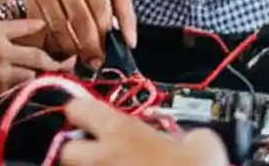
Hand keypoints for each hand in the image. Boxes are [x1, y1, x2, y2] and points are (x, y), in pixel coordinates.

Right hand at [0, 19, 73, 112]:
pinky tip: (20, 91)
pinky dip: (18, 91)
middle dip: (53, 60)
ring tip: (44, 78)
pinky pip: (13, 94)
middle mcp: (1, 52)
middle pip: (38, 57)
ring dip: (35, 77)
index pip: (28, 28)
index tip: (48, 30)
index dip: (40, 29)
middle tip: (66, 62)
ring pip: (30, 77)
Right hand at [23, 0, 136, 66]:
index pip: (101, 8)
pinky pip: (42, 28)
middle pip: (80, 20)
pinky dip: (52, 44)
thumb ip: (124, 9)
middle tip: (95, 62)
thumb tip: (130, 42)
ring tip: (80, 59)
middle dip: (90, 46)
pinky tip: (62, 51)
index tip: (110, 52)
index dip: (105, 33)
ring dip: (71, 48)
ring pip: (60, 27)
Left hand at [58, 95, 227, 165]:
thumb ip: (182, 135)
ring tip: (120, 164)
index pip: (78, 109)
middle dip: (78, 147)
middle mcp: (103, 160)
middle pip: (66, 151)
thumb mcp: (202, 141)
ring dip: (98, 165)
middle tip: (99, 146)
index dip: (82, 108)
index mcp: (121, 132)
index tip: (89, 110)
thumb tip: (182, 139)